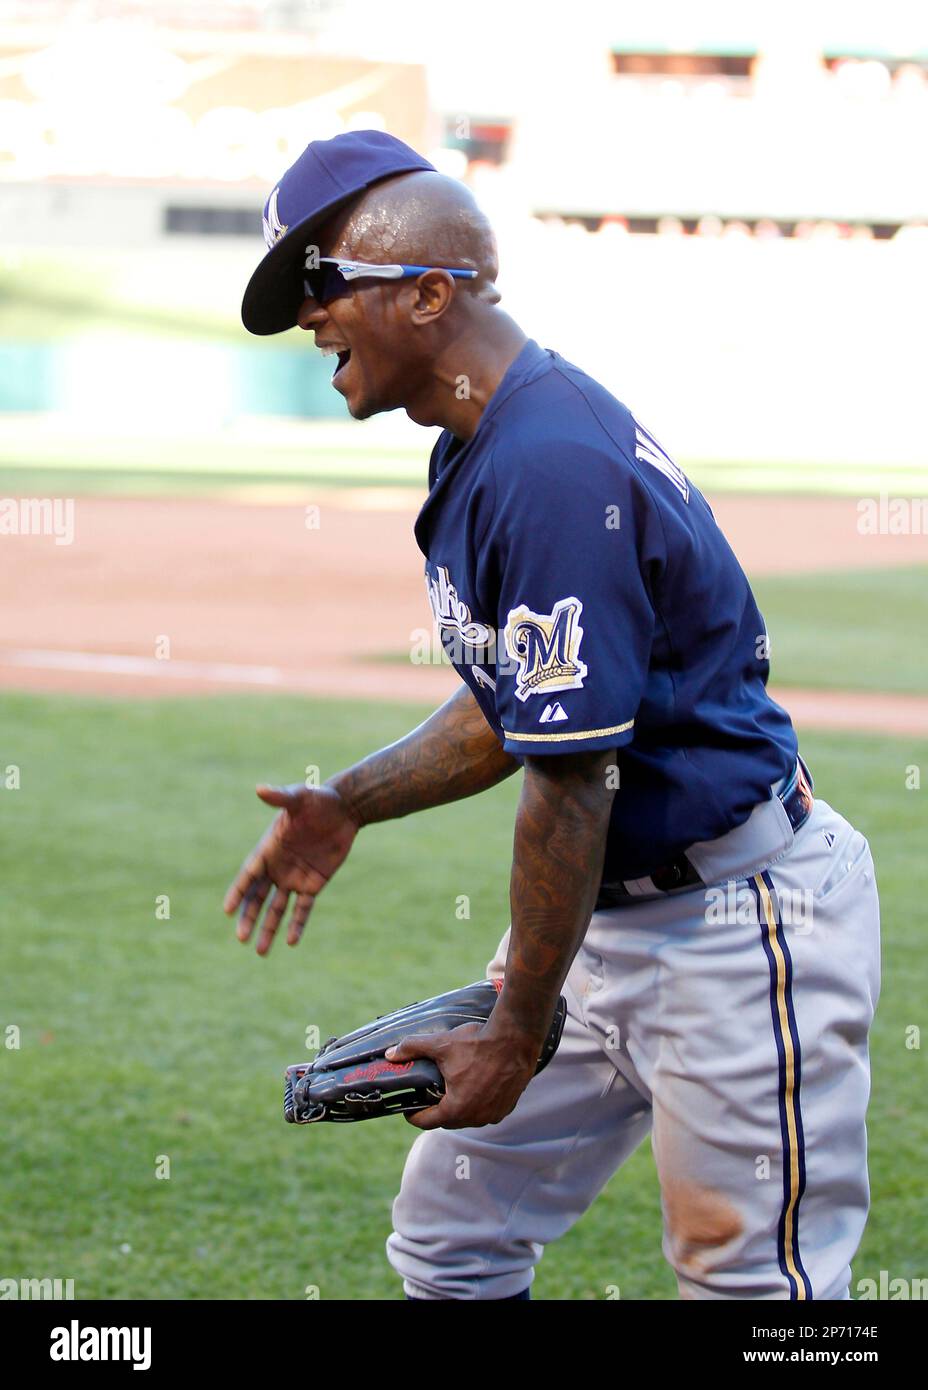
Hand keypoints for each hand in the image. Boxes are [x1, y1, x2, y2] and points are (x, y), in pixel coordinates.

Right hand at [223, 783, 359, 954]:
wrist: (346, 808)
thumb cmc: (319, 799)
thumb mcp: (300, 797)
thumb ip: (281, 797)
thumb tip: (260, 789)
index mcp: (269, 848)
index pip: (249, 875)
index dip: (238, 892)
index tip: (227, 910)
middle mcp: (278, 866)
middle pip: (258, 897)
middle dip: (249, 918)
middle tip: (240, 938)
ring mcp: (295, 877)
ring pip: (277, 908)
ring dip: (269, 928)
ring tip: (260, 951)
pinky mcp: (314, 883)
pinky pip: (303, 909)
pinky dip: (296, 924)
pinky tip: (290, 942)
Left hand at [386, 1019, 539, 1129]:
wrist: (516, 1038)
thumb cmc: (479, 1043)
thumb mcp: (441, 1044)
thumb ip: (412, 1048)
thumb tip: (390, 1054)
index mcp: (456, 1109)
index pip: (427, 1122)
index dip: (413, 1115)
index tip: (408, 1108)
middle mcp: (476, 1118)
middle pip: (448, 1121)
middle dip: (436, 1110)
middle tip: (429, 1095)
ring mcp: (494, 1114)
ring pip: (468, 1117)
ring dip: (459, 1108)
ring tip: (452, 1090)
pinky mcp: (508, 1107)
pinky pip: (486, 1111)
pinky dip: (478, 1103)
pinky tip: (475, 1087)